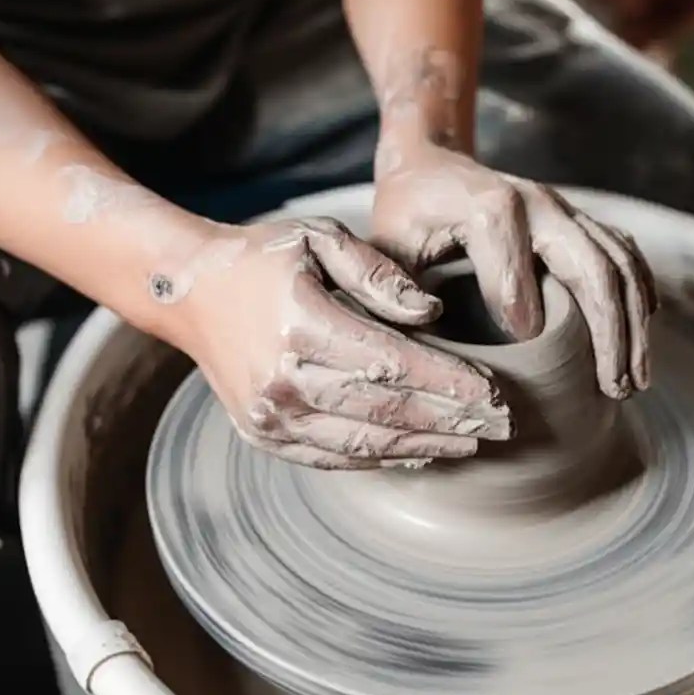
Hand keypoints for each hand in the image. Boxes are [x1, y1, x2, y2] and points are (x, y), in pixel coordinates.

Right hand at [168, 217, 511, 468]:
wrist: (190, 292)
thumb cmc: (263, 257)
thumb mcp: (320, 237)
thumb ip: (378, 272)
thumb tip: (432, 314)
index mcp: (302, 325)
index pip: (394, 364)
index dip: (449, 383)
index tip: (495, 391)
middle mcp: (284, 380)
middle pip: (387, 410)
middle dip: (451, 420)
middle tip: (503, 425)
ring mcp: (271, 416)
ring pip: (365, 441)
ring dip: (425, 445)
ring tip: (473, 443)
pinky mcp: (265, 435)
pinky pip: (334, 455)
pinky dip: (382, 457)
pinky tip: (421, 451)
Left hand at [371, 139, 657, 398]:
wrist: (433, 163)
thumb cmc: (406, 212)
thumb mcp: (387, 242)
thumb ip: (396, 282)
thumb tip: (429, 321)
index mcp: (486, 205)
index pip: (512, 259)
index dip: (519, 303)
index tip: (530, 354)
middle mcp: (537, 202)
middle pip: (590, 263)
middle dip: (609, 331)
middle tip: (616, 389)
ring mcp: (565, 211)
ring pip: (618, 263)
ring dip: (633, 324)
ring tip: (635, 379)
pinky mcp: (578, 222)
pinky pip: (624, 254)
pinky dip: (639, 295)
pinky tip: (641, 338)